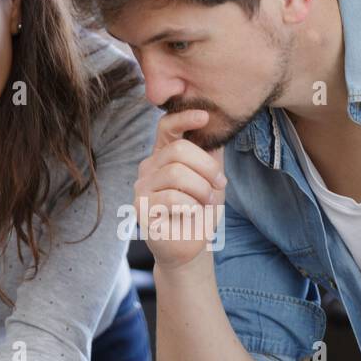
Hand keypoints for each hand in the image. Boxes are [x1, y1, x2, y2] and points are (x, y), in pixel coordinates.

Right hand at [132, 109, 226, 269]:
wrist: (192, 244)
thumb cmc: (200, 210)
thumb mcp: (211, 178)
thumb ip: (211, 154)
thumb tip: (218, 128)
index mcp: (164, 156)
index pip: (166, 127)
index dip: (184, 117)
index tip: (205, 116)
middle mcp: (149, 168)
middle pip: (178, 150)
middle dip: (206, 167)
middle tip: (219, 184)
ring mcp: (141, 187)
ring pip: (176, 173)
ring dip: (201, 189)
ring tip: (206, 202)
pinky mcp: (141, 208)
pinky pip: (171, 197)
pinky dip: (190, 205)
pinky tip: (192, 212)